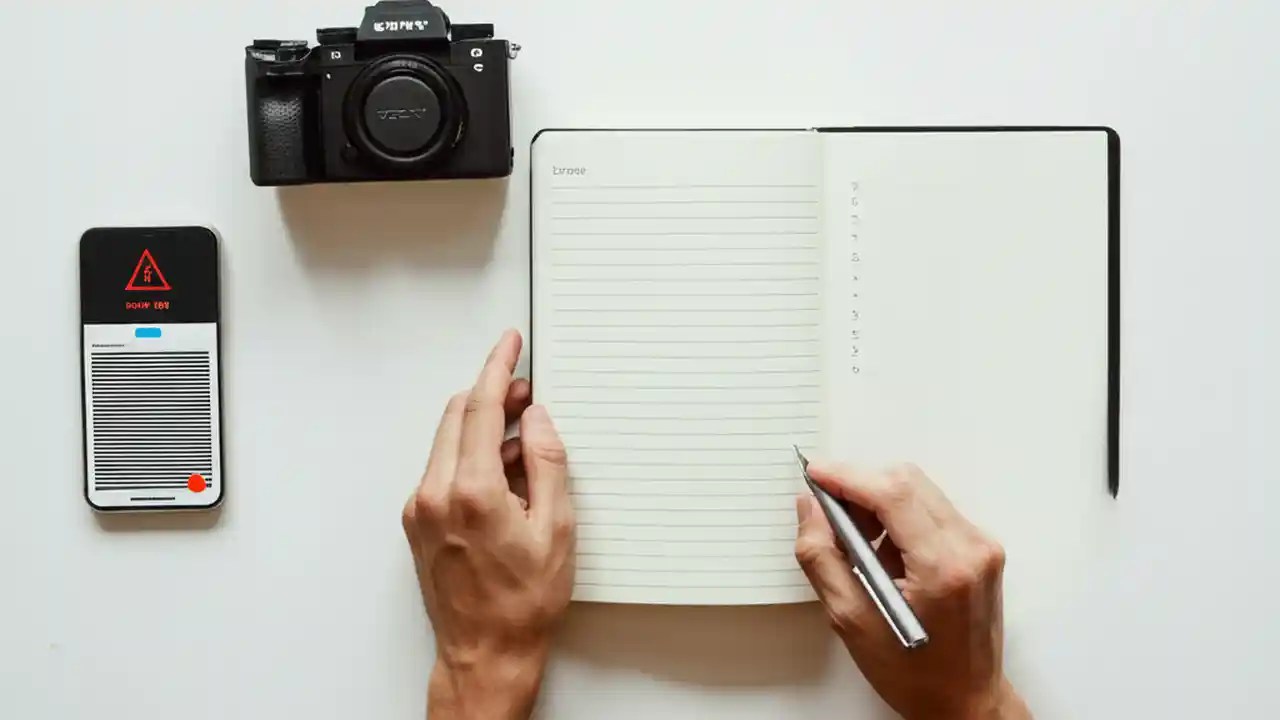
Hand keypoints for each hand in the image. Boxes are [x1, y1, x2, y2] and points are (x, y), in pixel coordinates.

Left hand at [402, 330, 574, 719]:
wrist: (485, 652)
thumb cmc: (522, 603)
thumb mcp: (556, 528)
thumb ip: (546, 462)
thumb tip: (535, 418)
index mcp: (470, 491)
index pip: (478, 407)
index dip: (497, 368)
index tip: (508, 345)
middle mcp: (434, 494)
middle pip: (456, 416)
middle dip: (490, 394)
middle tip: (525, 391)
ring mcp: (420, 508)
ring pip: (447, 440)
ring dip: (481, 426)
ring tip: (522, 437)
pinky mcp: (417, 521)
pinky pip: (442, 468)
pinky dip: (470, 455)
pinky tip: (503, 471)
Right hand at [794, 462, 1030, 719]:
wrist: (965, 702)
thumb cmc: (913, 674)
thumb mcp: (851, 621)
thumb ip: (822, 557)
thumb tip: (810, 509)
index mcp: (943, 568)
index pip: (893, 493)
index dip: (848, 476)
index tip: (815, 474)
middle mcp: (972, 548)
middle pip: (908, 481)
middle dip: (861, 485)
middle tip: (829, 512)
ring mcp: (982, 545)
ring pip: (920, 491)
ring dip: (879, 501)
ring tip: (857, 543)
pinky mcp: (981, 548)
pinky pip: (933, 509)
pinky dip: (899, 517)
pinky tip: (883, 553)